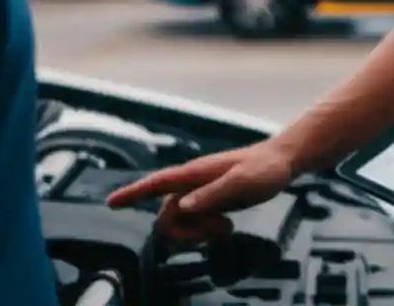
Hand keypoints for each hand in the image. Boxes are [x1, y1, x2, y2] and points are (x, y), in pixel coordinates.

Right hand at [105, 140, 297, 242]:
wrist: (282, 162)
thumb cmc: (265, 168)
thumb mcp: (243, 182)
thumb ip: (213, 194)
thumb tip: (182, 206)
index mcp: (196, 173)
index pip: (157, 182)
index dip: (133, 192)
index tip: (111, 202)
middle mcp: (193, 183)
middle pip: (168, 214)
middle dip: (186, 231)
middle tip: (220, 229)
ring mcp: (201, 192)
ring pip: (181, 221)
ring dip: (199, 232)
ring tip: (226, 227)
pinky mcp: (210, 202)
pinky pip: (194, 222)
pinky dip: (206, 231)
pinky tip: (227, 226)